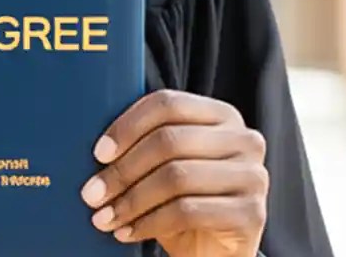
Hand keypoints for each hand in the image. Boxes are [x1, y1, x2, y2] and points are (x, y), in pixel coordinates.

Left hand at [80, 90, 267, 256]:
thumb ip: (145, 142)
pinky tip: (127, 232)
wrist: (216, 251)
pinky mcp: (252, 213)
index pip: (167, 104)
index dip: (127, 126)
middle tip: (92, 194)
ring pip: (175, 177)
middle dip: (122, 170)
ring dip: (130, 200)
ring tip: (104, 217)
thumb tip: (98, 146)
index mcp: (221, 115)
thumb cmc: (182, 200)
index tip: (99, 154)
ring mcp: (253, 176)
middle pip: (169, 141)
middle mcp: (245, 139)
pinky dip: (148, 223)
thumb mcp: (164, 165)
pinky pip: (187, 211)